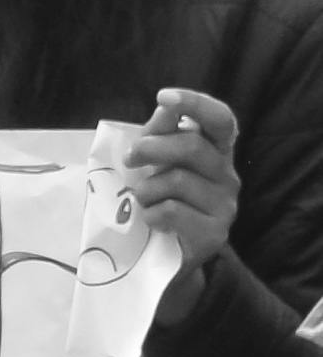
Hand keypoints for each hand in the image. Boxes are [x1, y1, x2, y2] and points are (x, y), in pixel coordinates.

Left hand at [121, 86, 238, 285]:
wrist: (166, 260)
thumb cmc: (159, 204)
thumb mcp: (156, 168)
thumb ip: (160, 138)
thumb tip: (164, 107)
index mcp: (216, 153)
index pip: (220, 120)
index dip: (195, 104)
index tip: (164, 96)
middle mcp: (227, 175)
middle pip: (191, 147)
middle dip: (151, 148)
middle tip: (129, 158)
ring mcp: (225, 205)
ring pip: (176, 181)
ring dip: (146, 190)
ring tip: (142, 201)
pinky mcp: (214, 234)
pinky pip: (171, 212)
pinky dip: (149, 214)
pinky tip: (151, 221)